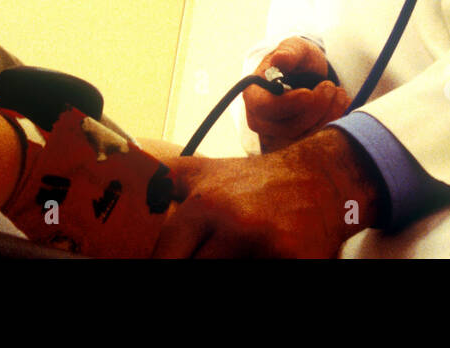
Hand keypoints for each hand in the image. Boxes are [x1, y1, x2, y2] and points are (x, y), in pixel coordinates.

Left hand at [153, 128, 380, 257]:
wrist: (322, 177)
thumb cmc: (258, 179)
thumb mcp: (206, 170)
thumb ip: (164, 178)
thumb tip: (127, 176)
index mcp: (206, 205)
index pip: (165, 257)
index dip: (159, 267)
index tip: (151, 271)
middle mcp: (234, 226)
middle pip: (194, 272)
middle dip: (194, 268)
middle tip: (205, 259)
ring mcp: (266, 248)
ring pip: (225, 279)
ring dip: (228, 270)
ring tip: (234, 256)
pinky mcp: (294, 263)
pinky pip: (259, 278)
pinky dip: (255, 269)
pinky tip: (258, 260)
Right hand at [244, 37, 349, 151]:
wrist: (305, 74)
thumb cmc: (295, 60)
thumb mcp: (294, 48)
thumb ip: (288, 52)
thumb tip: (278, 59)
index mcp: (254, 95)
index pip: (265, 108)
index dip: (288, 103)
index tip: (309, 93)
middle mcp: (261, 120)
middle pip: (288, 127)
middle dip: (315, 108)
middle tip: (331, 86)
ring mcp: (279, 136)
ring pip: (306, 137)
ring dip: (328, 114)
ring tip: (338, 91)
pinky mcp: (297, 143)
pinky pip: (318, 141)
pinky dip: (334, 123)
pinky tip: (341, 104)